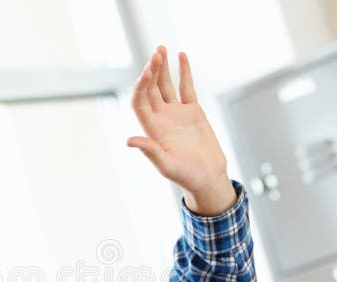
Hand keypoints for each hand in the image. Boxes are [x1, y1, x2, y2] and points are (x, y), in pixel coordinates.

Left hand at [128, 46, 233, 214]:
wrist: (207, 177)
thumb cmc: (186, 176)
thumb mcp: (167, 166)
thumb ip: (150, 152)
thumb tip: (129, 141)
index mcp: (152, 129)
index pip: (140, 102)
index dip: (141, 86)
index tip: (148, 72)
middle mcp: (161, 118)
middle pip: (151, 89)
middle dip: (152, 70)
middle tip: (156, 53)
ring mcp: (176, 114)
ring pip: (166, 85)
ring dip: (163, 68)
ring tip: (161, 48)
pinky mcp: (192, 111)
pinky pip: (186, 87)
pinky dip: (184, 72)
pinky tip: (181, 56)